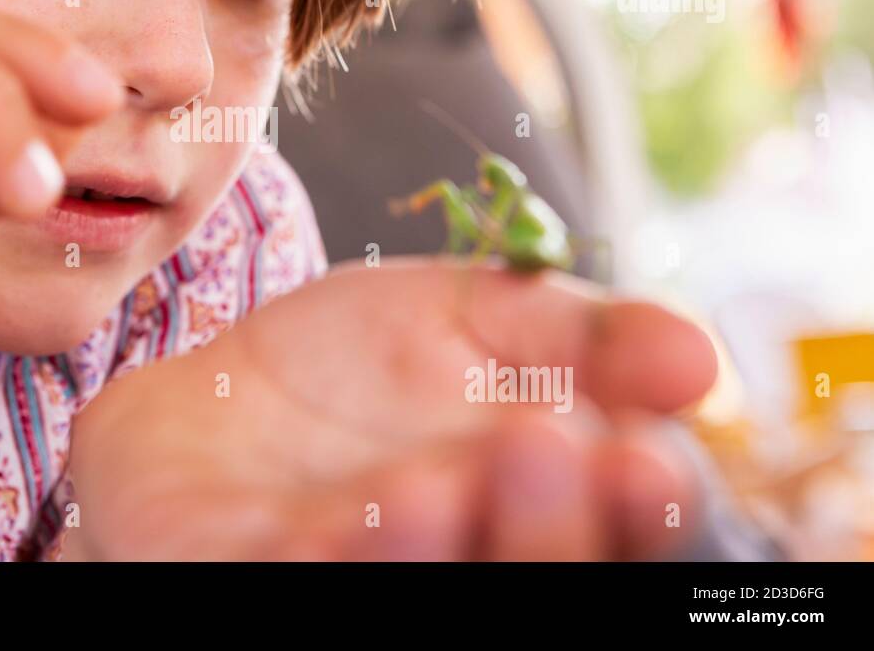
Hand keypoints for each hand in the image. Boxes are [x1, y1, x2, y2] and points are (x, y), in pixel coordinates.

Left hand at [65, 258, 718, 559]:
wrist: (214, 394)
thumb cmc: (352, 369)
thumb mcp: (470, 319)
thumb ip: (573, 333)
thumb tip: (698, 361)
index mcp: (539, 497)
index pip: (627, 525)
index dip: (644, 509)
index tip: (644, 461)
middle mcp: (472, 553)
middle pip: (540, 575)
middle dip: (548, 529)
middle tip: (538, 444)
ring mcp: (370, 579)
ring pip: (426, 594)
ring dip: (433, 551)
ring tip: (430, 487)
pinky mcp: (265, 585)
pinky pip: (303, 586)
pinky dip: (327, 562)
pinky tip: (327, 527)